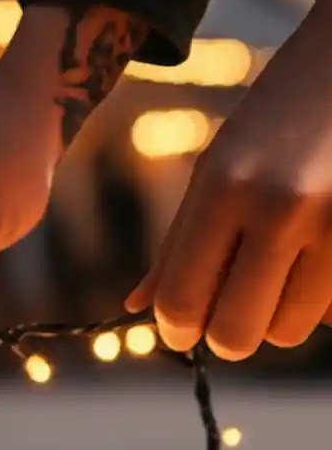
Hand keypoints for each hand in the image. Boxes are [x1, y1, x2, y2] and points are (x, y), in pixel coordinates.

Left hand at [126, 0, 331, 358]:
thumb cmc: (280, 116)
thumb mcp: (217, 165)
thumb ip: (179, 241)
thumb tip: (136, 307)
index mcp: (224, 186)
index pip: (181, 299)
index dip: (176, 329)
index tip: (181, 329)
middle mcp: (282, 207)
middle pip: (236, 333)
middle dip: (227, 332)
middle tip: (232, 306)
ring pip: (291, 332)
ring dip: (279, 315)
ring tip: (285, 266)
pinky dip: (323, 300)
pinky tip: (322, 255)